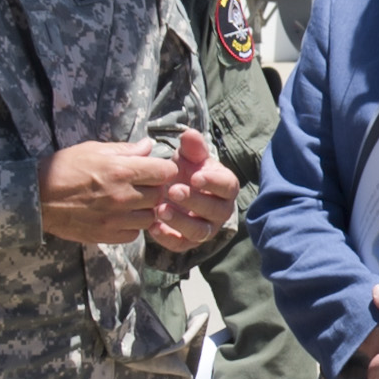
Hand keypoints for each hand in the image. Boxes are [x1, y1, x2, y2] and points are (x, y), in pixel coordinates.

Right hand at [41, 138, 180, 244]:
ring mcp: (116, 219)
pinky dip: (132, 226)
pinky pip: (134, 234)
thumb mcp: (94, 150)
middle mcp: (123, 196)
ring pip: (149, 217)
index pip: (164, 172)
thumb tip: (148, 146)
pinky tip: (120, 216)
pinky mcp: (107, 236)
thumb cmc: (64, 168)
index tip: (156, 169)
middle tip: (142, 185)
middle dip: (155, 189)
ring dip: (145, 209)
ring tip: (131, 201)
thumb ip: (125, 150)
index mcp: (121, 170)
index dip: (163, 169)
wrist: (37, 198)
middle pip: (160, 195)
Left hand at [146, 127, 240, 250]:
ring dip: (181, 222)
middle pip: (214, 210)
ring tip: (160, 209)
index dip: (213, 183)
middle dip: (194, 201)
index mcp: (225, 187)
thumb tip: (189, 134)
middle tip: (173, 191)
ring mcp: (206, 228)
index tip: (195, 177)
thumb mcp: (188, 157)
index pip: (227, 186)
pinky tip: (152, 227)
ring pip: (200, 231)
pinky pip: (181, 244)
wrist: (174, 190)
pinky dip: (167, 238)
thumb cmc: (186, 171)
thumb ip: (191, 147)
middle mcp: (221, 211)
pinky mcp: (188, 242)